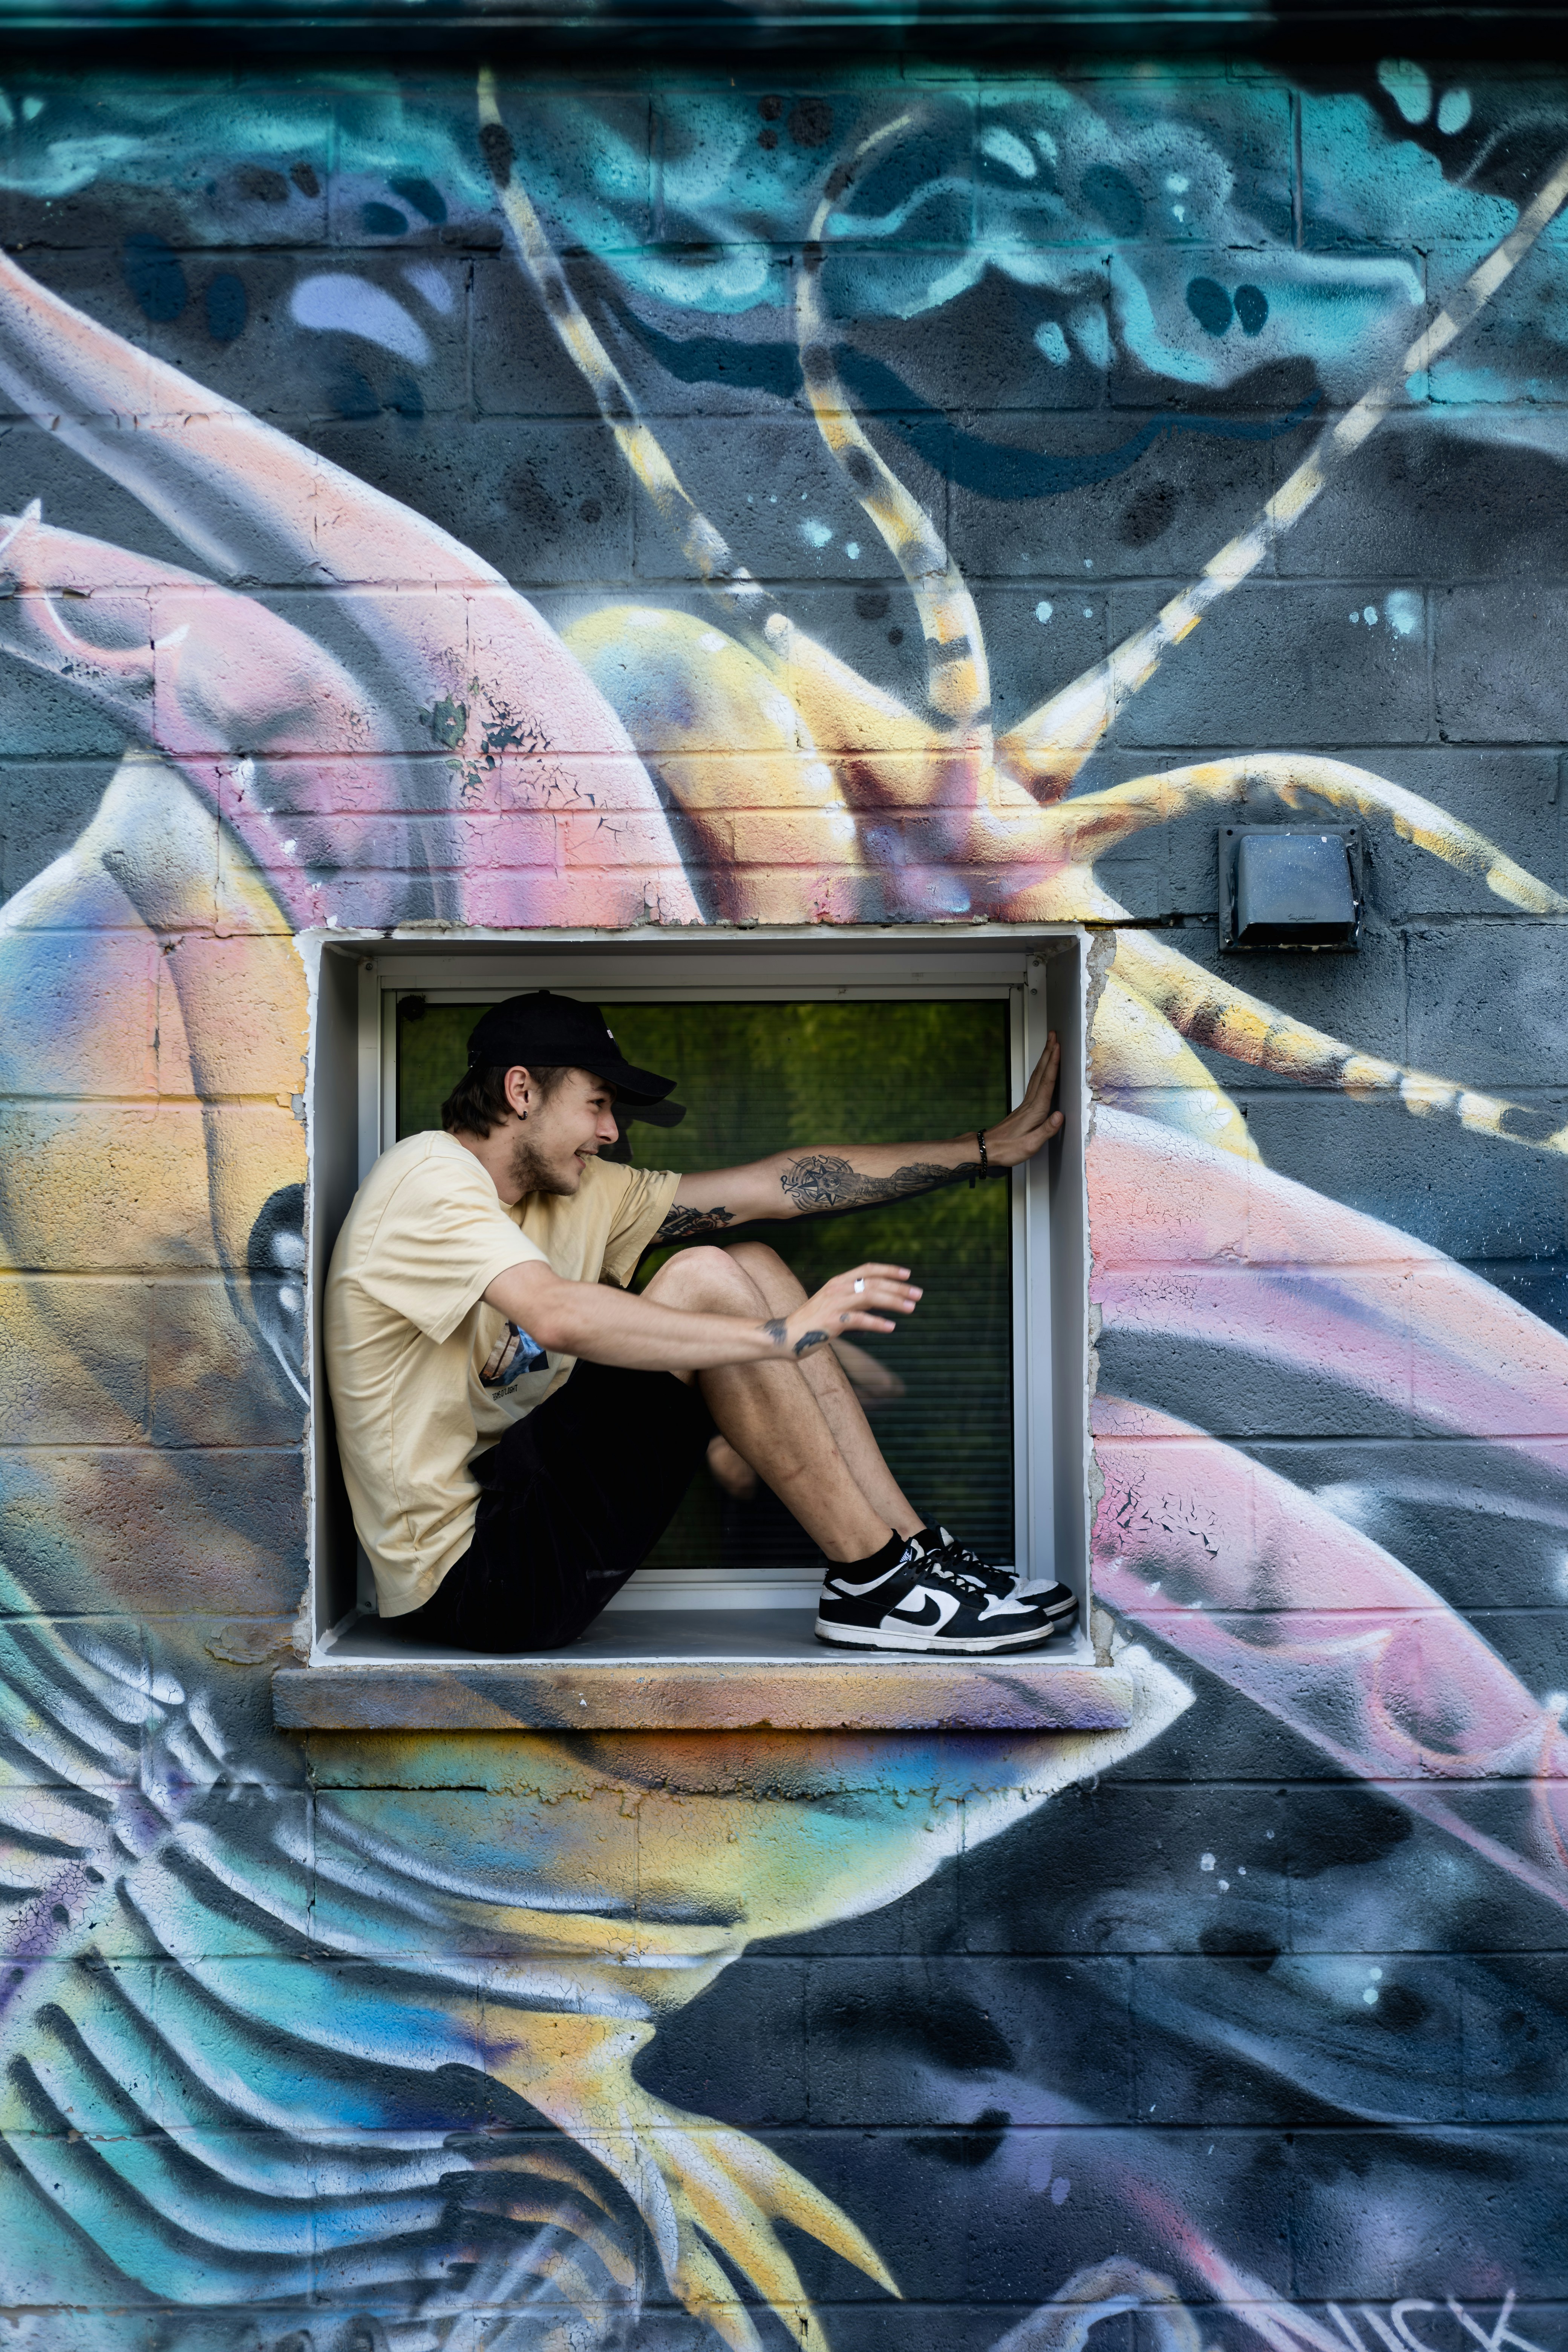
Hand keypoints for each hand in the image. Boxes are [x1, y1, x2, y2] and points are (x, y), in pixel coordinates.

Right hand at [780, 1263, 921, 1357]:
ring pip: (870, 1296)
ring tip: (911, 1308)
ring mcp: (834, 1304)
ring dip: (894, 1301)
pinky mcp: (832, 1321)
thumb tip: (881, 1300)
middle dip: (899, 1287)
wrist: (787, 1335)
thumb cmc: (814, 1322)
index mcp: (838, 1282)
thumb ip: (855, 1299)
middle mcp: (837, 1288)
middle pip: (873, 1282)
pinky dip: (877, 1323)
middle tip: (918, 1294)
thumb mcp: (835, 1304)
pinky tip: (890, 1327)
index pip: (867, 1269)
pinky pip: (859, 1320)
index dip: (889, 1270)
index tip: (908, 1274)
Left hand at [981, 1031, 1064, 1169]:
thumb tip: (1060, 1116)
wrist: (987, 1149)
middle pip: (1041, 1073)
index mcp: (1035, 1111)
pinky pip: (1034, 1083)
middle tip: (1054, 1035)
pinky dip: (1040, 1071)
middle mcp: (1030, 1103)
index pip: (1047, 1083)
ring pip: (1037, 1075)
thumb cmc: (1008, 1149)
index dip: (1053, 1064)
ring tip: (1050, 1046)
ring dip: (1044, 1059)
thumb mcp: (1030, 1145)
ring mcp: (1026, 1104)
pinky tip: (1042, 1070)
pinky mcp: (1024, 1107)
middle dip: (1048, 1053)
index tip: (1058, 1047)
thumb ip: (1046, 1130)